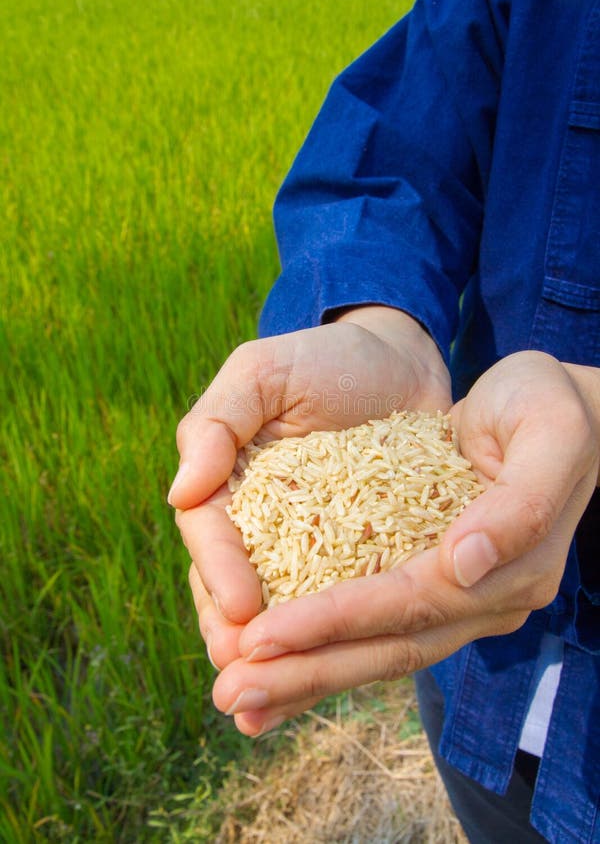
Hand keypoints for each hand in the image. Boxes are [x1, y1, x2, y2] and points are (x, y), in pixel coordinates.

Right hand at [172, 307, 450, 667]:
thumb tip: (178, 493)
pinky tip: (332, 684)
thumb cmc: (327, 360)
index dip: (220, 574)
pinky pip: (339, 607)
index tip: (240, 611)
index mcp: (229, 483)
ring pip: (283, 612)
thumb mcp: (263, 373)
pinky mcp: (361, 559)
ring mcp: (311, 546)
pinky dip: (331, 646)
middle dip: (238, 639)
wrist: (402, 361)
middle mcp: (263, 524)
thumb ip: (216, 423)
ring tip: (267, 712)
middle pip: (235, 590)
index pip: (212, 536)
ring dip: (276, 663)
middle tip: (243, 681)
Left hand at [207, 351, 597, 735]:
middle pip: (387, 646)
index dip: (333, 621)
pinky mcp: (437, 583)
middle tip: (230, 695)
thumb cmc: (550, 407)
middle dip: (305, 672)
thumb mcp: (550, 433)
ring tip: (238, 697)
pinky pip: (380, 627)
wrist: (561, 411)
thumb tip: (460, 564)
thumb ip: (519, 505)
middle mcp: (484, 597)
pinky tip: (281, 667)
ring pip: (380, 649)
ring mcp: (462, 598)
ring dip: (308, 675)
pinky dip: (330, 650)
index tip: (260, 637)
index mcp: (510, 566)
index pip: (408, 603)